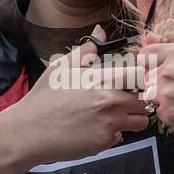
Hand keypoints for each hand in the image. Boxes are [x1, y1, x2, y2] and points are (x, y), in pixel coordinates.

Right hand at [0, 26, 150, 173]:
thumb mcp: (61, 68)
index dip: (138, 79)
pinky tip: (93, 131)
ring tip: (110, 117)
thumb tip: (100, 32)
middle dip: (137, 101)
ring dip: (130, 119)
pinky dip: (112, 135)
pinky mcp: (105, 141)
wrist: (29, 132)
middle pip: (144, 99)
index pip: (139, 75)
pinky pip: (121, 137)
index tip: (130, 83)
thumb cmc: (44, 100)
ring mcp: (110, 122)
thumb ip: (86, 51)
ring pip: (140, 121)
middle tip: (120, 103)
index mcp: (102, 78)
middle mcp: (110, 99)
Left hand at [138, 35, 173, 158]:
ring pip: (149, 95)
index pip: (144, 55)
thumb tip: (147, 38)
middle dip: (154, 82)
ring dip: (161, 99)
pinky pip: (158, 112)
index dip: (149, 64)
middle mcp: (170, 70)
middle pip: (144, 76)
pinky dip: (170, 113)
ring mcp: (167, 93)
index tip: (158, 71)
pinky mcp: (169, 114)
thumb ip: (173, 48)